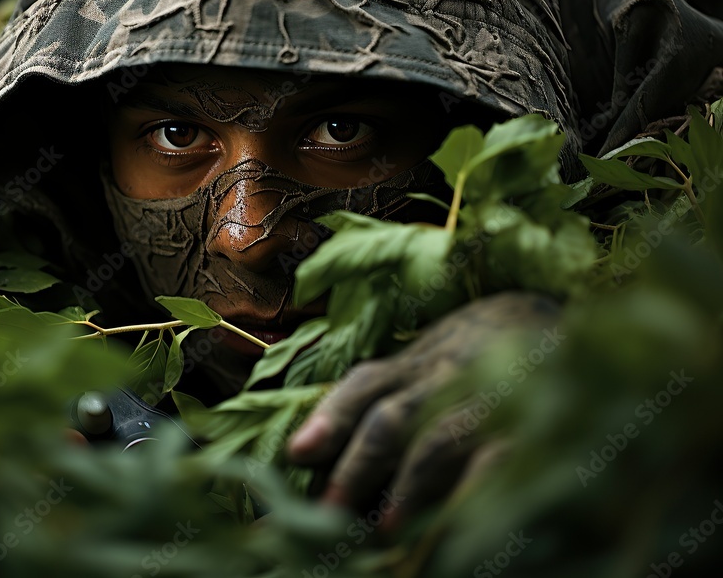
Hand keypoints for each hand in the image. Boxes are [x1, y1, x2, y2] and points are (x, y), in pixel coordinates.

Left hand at [285, 291, 560, 524]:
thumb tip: (309, 455)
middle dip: (358, 465)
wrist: (550, 319)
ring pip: (440, 440)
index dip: (330, 419)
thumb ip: (375, 402)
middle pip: (392, 419)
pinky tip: (456, 527)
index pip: (363, 387)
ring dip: (409, 486)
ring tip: (386, 528)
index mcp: (412, 366)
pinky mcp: (528, 426)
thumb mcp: (421, 365)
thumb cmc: (469, 356)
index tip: (297, 453)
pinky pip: (499, 462)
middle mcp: (443, 378)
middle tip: (329, 507)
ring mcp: (486, 400)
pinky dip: (473, 493)